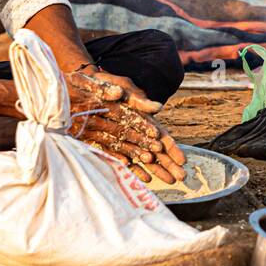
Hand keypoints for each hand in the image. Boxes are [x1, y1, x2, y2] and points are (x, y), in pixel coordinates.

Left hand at [65, 68, 185, 184]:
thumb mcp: (124, 88)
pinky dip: (134, 169)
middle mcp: (135, 129)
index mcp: (142, 117)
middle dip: (169, 163)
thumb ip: (139, 99)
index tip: (182, 160)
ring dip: (156, 169)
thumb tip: (157, 107)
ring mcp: (122, 137)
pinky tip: (145, 180)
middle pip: (155, 150)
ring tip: (170, 182)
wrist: (83, 84)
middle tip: (182, 178)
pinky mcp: (106, 143)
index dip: (172, 148)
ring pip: (142, 157)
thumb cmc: (106, 83)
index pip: (161, 135)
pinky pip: (122, 159)